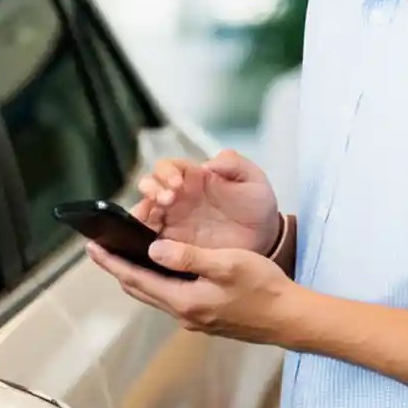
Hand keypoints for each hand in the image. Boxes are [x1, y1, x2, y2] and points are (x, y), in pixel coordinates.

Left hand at [85, 237, 298, 345]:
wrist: (291, 318)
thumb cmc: (263, 288)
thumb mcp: (226, 263)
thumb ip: (187, 256)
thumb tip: (152, 250)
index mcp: (184, 300)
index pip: (136, 279)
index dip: (112, 262)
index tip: (92, 247)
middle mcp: (184, 314)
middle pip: (140, 289)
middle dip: (118, 268)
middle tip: (101, 248)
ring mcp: (196, 318)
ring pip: (155, 294)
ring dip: (138, 275)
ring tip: (125, 254)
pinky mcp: (207, 317)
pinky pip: (172, 297)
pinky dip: (158, 281)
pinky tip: (163, 269)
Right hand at [134, 150, 280, 254]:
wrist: (265, 238)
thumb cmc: (256, 204)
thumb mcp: (252, 179)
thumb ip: (234, 164)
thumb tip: (209, 163)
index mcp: (192, 177)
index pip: (167, 167)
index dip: (166, 173)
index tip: (177, 184)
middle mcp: (176, 197)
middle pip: (148, 187)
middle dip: (151, 190)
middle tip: (166, 200)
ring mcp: (172, 220)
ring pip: (144, 213)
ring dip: (142, 214)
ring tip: (150, 221)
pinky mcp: (173, 244)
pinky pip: (151, 240)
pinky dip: (143, 239)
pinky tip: (148, 243)